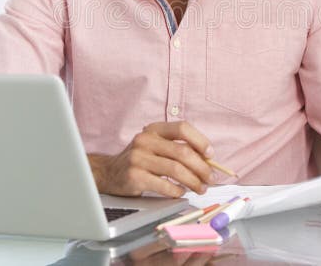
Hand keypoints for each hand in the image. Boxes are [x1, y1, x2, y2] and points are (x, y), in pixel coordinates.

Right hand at [88, 121, 214, 197]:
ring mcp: (138, 158)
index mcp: (154, 130)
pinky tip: (181, 192)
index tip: (211, 155)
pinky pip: (164, 185)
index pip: (182, 128)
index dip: (200, 141)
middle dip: (201, 168)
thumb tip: (208, 161)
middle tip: (210, 179)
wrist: (109, 173)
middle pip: (182, 152)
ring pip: (175, 169)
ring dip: (193, 181)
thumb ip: (179, 149)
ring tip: (200, 188)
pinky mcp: (134, 176)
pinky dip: (177, 190)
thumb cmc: (140, 160)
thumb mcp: (156, 147)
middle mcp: (145, 140)